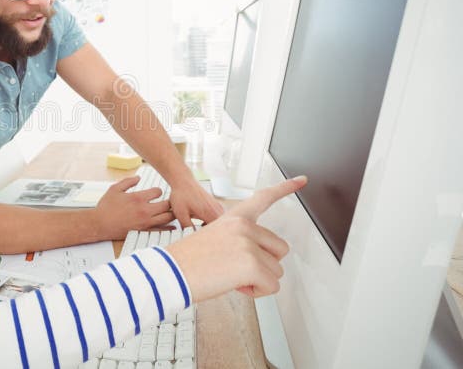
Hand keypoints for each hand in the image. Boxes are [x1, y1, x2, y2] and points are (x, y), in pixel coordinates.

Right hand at [93, 176, 175, 239]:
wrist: (99, 224)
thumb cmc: (105, 207)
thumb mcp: (115, 189)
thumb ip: (128, 181)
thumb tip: (138, 177)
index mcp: (138, 198)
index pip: (158, 192)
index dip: (158, 191)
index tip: (155, 193)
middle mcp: (144, 210)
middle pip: (167, 205)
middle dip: (168, 202)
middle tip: (167, 201)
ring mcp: (145, 222)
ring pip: (167, 218)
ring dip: (171, 213)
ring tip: (170, 211)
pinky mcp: (144, 232)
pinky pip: (161, 230)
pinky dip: (169, 227)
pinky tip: (172, 225)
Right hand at [166, 175, 306, 302]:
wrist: (170, 272)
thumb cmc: (187, 261)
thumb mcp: (214, 239)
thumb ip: (240, 241)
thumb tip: (260, 260)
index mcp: (235, 217)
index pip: (263, 198)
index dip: (285, 188)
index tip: (302, 180)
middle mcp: (245, 226)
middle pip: (279, 250)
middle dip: (264, 265)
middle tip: (236, 269)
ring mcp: (249, 244)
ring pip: (276, 271)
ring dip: (258, 281)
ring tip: (229, 276)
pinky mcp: (252, 264)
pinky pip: (271, 287)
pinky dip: (257, 292)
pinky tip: (234, 285)